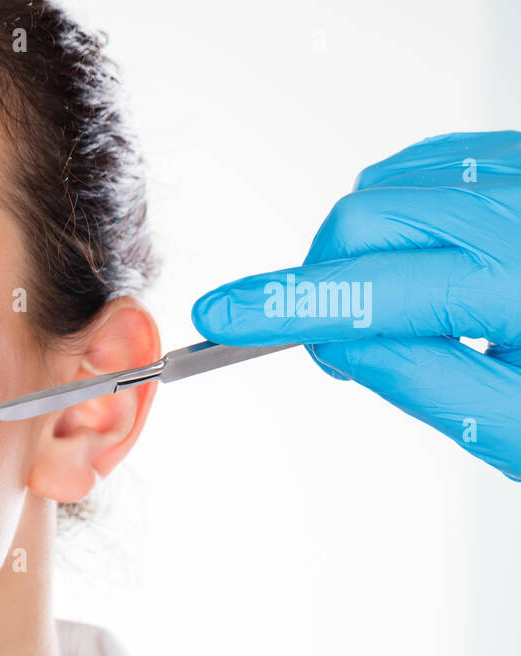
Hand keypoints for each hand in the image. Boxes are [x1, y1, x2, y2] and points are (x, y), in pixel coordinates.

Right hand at [191, 130, 520, 480]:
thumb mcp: (520, 428)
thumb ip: (425, 383)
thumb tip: (341, 344)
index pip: (377, 289)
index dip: (290, 305)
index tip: (229, 314)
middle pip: (370, 218)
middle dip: (326, 279)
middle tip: (345, 343)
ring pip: (392, 184)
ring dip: (367, 246)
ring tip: (412, 306)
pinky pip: (436, 162)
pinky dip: (405, 207)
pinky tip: (427, 257)